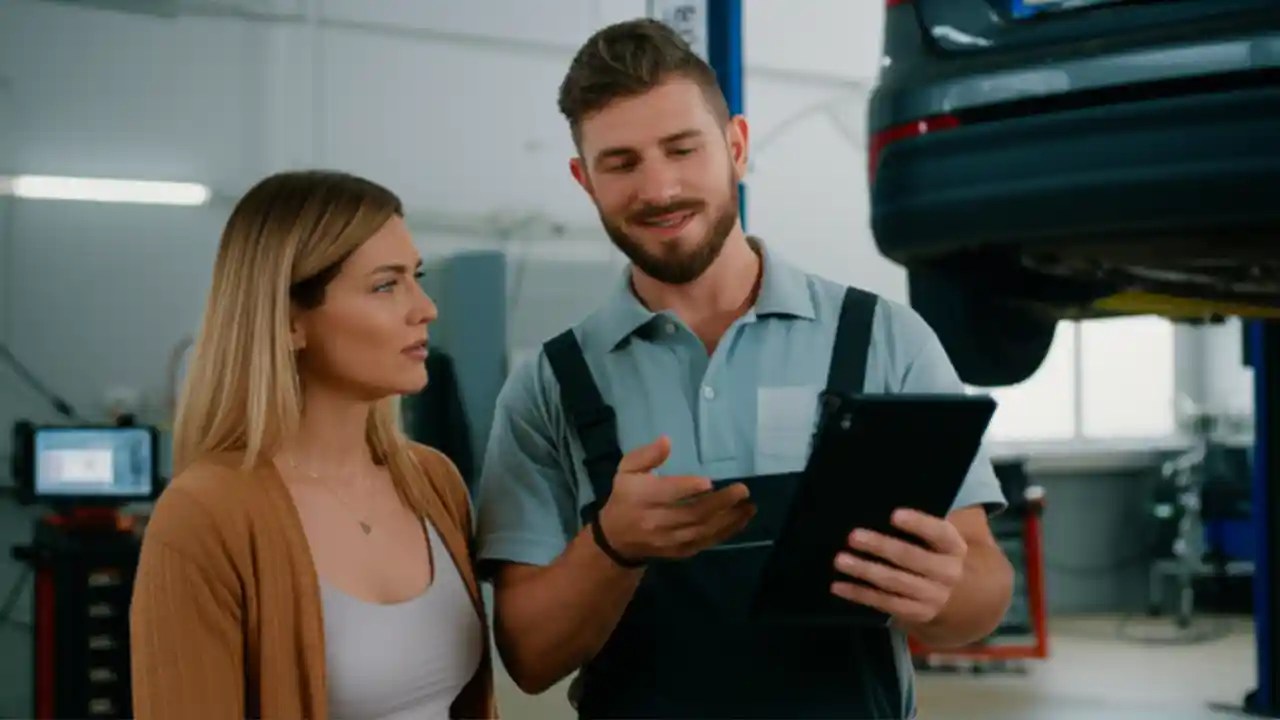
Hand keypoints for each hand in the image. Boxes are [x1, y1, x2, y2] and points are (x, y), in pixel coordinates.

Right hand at [597, 436, 755, 561]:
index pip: (667, 494)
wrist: (617, 539)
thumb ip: (646, 455)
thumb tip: (667, 441)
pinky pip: (706, 542)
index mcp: (642, 497)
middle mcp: (656, 521)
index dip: (688, 488)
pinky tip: (741, 520)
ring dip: (729, 519)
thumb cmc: (626, 497)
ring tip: (749, 506)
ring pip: (703, 531)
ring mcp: (670, 540)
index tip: (710, 482)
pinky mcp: (680, 551)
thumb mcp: (627, 470)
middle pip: (692, 514)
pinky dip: (726, 532)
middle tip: (742, 490)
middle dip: (720, 503)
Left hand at [831, 508, 967, 627]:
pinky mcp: (916, 614)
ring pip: (895, 582)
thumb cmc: (935, 553)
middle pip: (911, 558)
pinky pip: (884, 604)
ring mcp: (933, 597)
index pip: (939, 533)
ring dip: (865, 570)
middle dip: (880, 546)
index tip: (894, 515)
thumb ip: (919, 526)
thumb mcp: (938, 539)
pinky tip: (838, 586)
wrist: (957, 596)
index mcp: (954, 547)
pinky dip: (859, 595)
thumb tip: (877, 511)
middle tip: (853, 536)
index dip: (918, 524)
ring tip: (840, 560)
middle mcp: (948, 573)